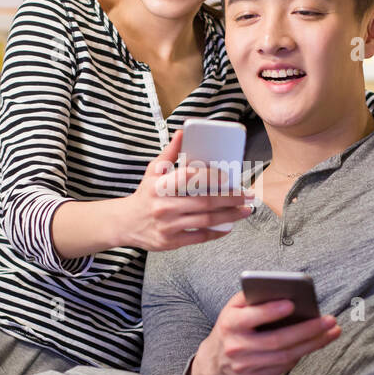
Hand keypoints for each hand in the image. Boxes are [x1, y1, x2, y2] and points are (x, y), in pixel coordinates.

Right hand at [117, 129, 252, 250]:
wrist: (126, 223)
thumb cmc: (145, 194)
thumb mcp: (152, 171)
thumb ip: (169, 153)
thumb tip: (182, 132)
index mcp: (159, 185)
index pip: (188, 177)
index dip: (210, 176)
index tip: (227, 176)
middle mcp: (163, 206)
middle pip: (204, 201)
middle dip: (230, 198)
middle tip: (247, 195)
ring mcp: (167, 226)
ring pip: (206, 220)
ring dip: (230, 215)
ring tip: (245, 210)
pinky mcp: (171, 241)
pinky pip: (200, 237)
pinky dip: (217, 231)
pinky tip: (229, 225)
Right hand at [187, 291, 339, 374]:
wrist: (215, 361)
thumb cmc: (232, 326)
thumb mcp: (233, 308)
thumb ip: (253, 297)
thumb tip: (283, 290)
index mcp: (230, 324)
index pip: (252, 318)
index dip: (271, 311)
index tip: (292, 303)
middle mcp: (236, 347)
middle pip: (277, 340)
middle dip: (306, 330)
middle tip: (329, 320)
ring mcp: (245, 366)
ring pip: (285, 357)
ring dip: (312, 344)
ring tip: (332, 332)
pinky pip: (283, 367)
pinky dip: (301, 354)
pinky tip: (315, 343)